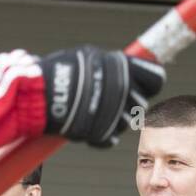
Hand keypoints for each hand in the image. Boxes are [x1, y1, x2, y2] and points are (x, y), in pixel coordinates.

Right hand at [39, 46, 165, 146]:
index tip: (138, 85)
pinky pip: (110, 139)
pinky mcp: (102, 134)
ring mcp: (114, 115)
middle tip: (109, 100)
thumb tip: (131, 67)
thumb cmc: (61, 71)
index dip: (148, 83)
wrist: (38, 95)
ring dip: (113, 119)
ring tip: (93, 111)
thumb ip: (114, 66)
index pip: (156, 80)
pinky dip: (100, 134)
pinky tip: (86, 124)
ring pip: (126, 123)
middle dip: (127, 103)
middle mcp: (125, 92)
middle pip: (140, 104)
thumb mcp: (90, 57)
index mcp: (125, 69)